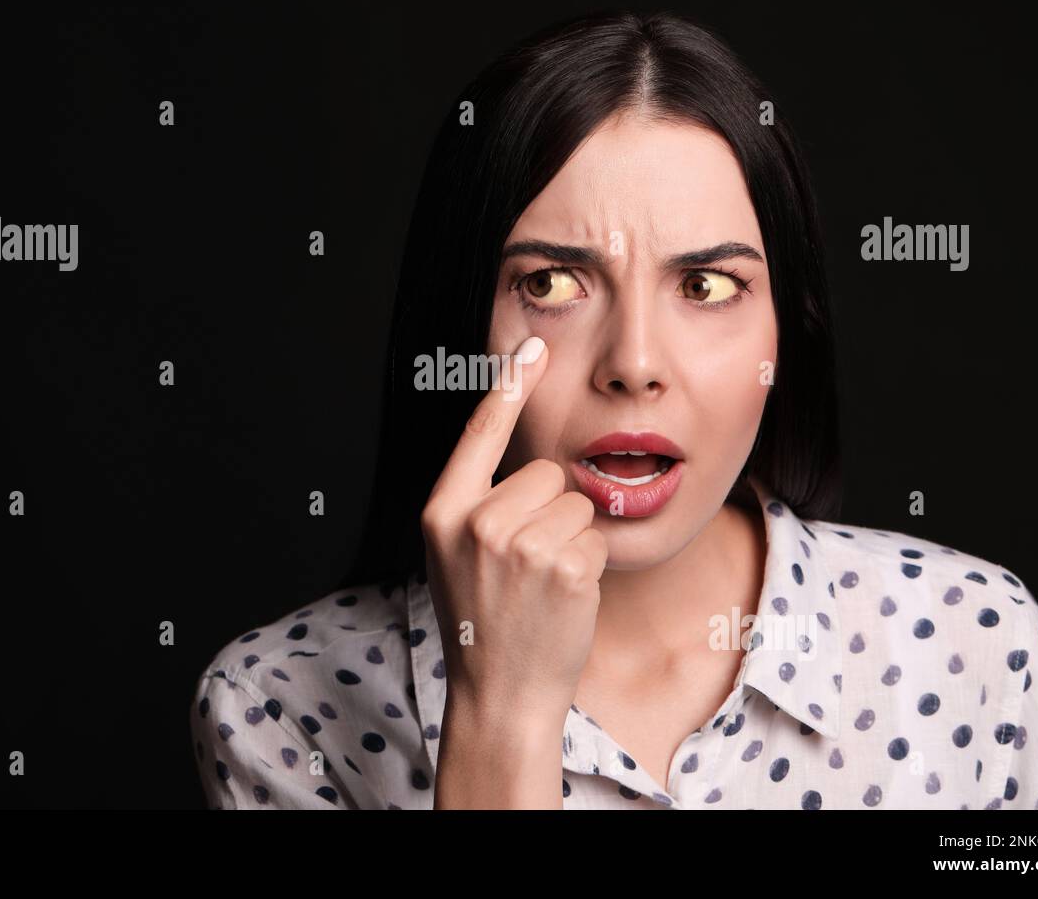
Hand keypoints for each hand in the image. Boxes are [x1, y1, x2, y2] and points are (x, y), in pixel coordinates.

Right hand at [420, 335, 606, 734]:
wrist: (500, 693)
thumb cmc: (483, 622)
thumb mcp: (455, 556)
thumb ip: (479, 505)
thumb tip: (531, 461)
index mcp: (442, 512)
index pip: (479, 432)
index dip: (508, 384)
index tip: (531, 344)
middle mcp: (477, 521)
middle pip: (544, 473)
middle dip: (548, 512)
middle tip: (525, 567)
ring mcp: (520, 543)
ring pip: (575, 504)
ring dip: (571, 541)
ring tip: (541, 586)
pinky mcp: (564, 564)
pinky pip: (595, 537)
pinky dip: (589, 566)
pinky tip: (562, 599)